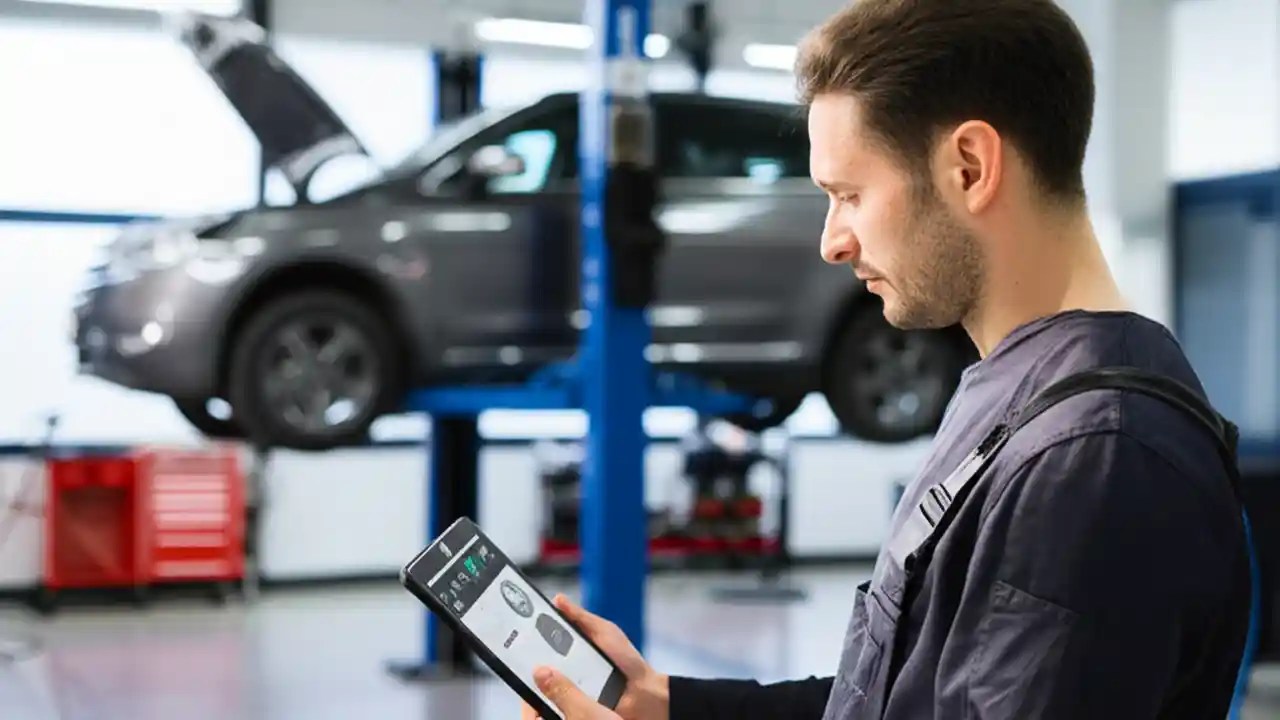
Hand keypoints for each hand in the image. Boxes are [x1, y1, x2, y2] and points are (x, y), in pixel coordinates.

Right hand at [521, 594, 668, 719]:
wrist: (643, 692)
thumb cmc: (627, 659)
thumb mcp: (604, 631)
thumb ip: (582, 617)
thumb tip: (558, 599)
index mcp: (574, 645)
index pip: (546, 637)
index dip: (531, 633)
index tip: (515, 627)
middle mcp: (568, 664)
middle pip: (542, 659)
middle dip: (530, 656)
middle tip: (517, 651)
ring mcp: (570, 684)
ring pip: (547, 679)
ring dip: (540, 676)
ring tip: (529, 669)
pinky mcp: (573, 701)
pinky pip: (557, 698)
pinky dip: (551, 695)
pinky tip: (544, 689)